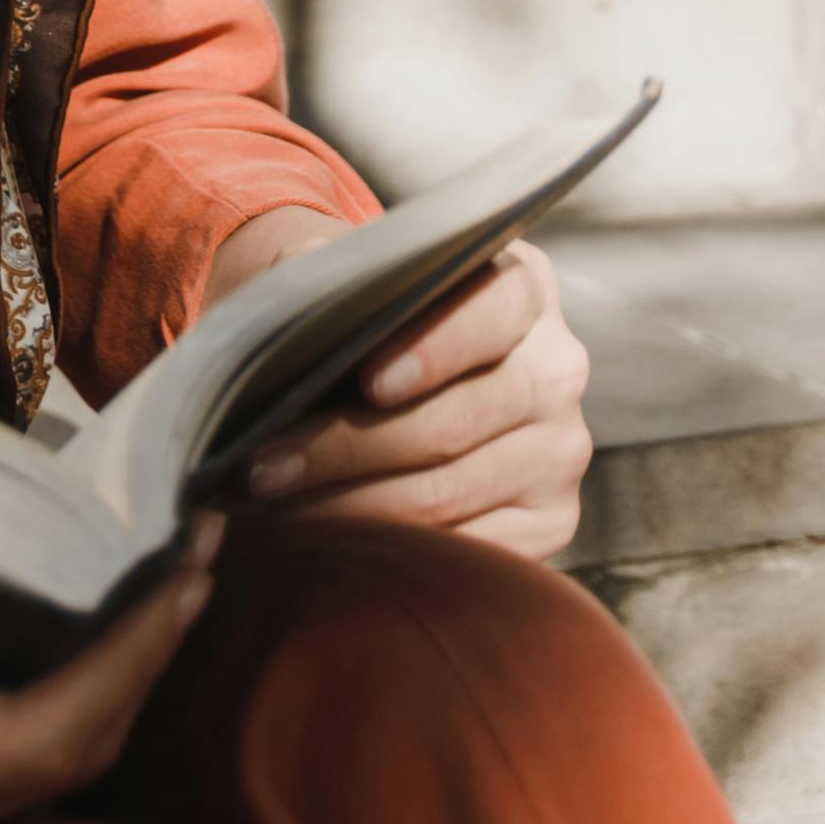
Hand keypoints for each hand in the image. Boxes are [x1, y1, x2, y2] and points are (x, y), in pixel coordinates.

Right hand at [0, 528, 222, 823]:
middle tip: (202, 544)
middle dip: (145, 655)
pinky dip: (36, 693)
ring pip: (25, 766)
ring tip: (145, 575)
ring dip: (100, 676)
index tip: (191, 564)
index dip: (134, 654)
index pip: (44, 733)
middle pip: (61, 756)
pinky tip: (35, 628)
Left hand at [213, 219, 591, 559]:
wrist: (407, 371)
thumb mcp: (355, 274)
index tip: (368, 381)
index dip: (430, 349)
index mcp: (521, 287)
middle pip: (452, 421)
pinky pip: (471, 548)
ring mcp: (560, 449)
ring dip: (351, 506)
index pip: (488, 312)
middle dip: (346, 447)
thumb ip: (332, 272)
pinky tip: (331, 544)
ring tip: (271, 508)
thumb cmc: (371, 319)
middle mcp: (556, 368)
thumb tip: (293, 299)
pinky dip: (393, 551)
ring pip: (449, 491)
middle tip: (263, 465)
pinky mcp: (554, 519)